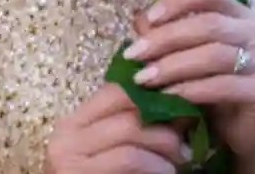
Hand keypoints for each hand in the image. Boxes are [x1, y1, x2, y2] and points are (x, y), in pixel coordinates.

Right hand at [45, 83, 191, 173]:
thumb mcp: (118, 156)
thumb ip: (138, 133)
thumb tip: (182, 108)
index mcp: (73, 124)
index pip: (116, 90)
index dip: (152, 92)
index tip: (183, 104)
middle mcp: (65, 136)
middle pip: (126, 106)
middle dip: (165, 118)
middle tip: (189, 135)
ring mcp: (68, 157)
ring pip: (130, 129)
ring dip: (165, 143)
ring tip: (183, 158)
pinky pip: (129, 158)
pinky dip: (156, 165)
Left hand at [126, 0, 254, 171]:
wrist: (247, 135)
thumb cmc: (215, 92)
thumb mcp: (190, 59)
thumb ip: (169, 37)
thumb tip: (139, 17)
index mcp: (241, 16)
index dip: (179, 2)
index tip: (148, 19)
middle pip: (209, 24)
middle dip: (166, 38)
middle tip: (133, 55)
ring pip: (215, 55)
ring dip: (173, 65)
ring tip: (143, 78)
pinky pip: (223, 86)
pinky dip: (190, 89)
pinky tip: (166, 97)